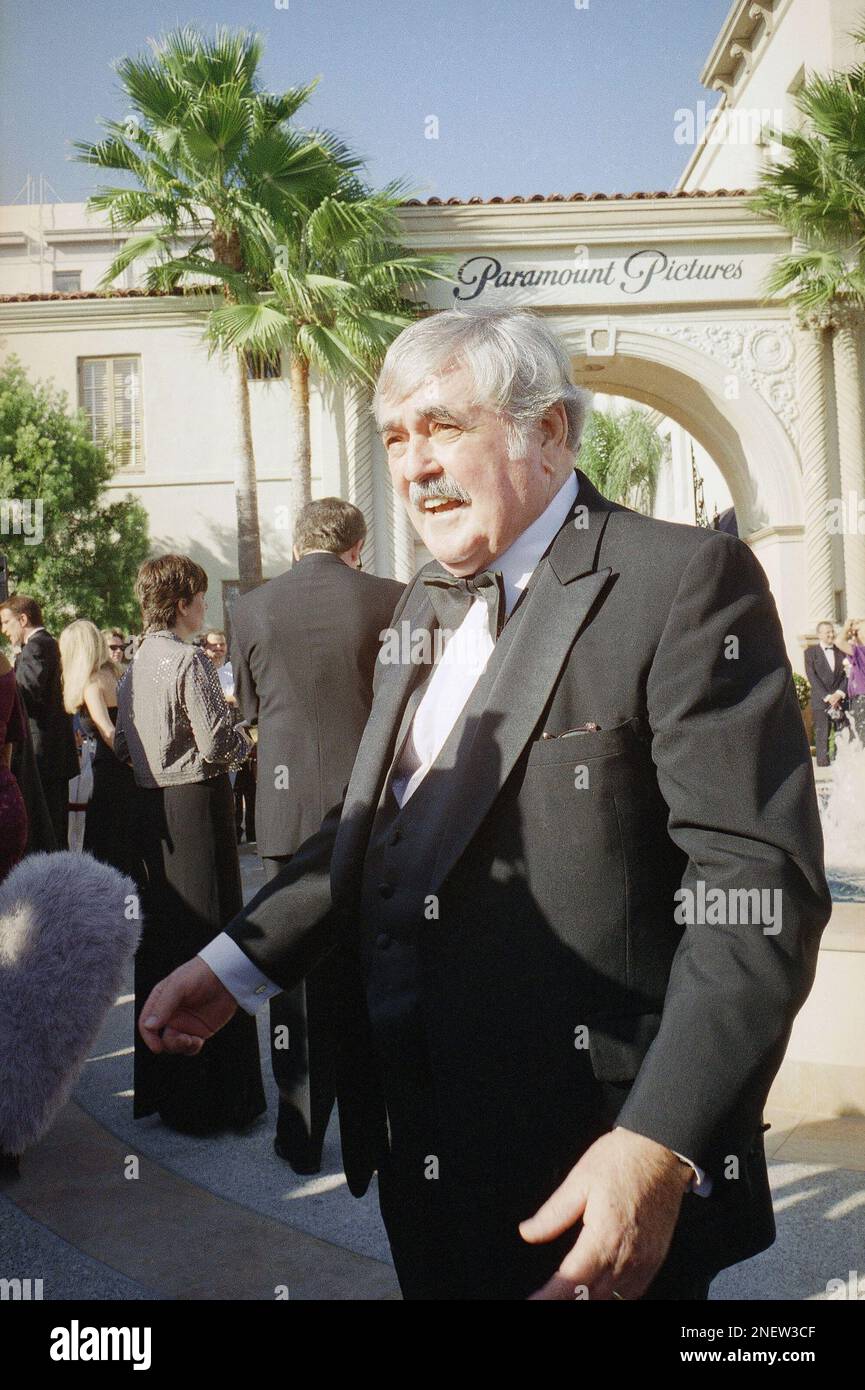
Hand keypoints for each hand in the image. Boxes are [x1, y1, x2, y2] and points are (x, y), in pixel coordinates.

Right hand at [138, 957, 237, 1055]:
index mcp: (160, 1001)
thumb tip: (149, 1026)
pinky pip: (189, 1047)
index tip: (156, 1046)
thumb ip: (163, 1005)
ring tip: (193, 1040)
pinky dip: (191, 1048)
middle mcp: (170, 1014)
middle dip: (169, 1044)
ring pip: (174, 1045)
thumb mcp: (178, 986)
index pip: (146, 1023)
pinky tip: (198, 1041)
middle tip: (182, 1039)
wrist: (227, 976)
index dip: (149, 1036)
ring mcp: (184, 1023)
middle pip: (159, 1038)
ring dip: (181, 1047)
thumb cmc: (200, 974)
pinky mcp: (198, 1031)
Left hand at [519, 1127, 691, 1299]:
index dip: (550, 1297)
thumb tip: (527, 1233)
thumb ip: (553, 1214)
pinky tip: (600, 1292)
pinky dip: (614, 1297)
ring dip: (590, 1300)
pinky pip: (634, 1291)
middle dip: (568, 1300)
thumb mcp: (580, 1180)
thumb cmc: (620, 1160)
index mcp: (604, 1237)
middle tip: (545, 1298)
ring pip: (613, 1298)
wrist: (661, 1150)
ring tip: (569, 1296)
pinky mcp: (656, 1258)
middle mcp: (627, 1256)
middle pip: (592, 1296)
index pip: (572, 1281)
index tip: (533, 1301)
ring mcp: (645, 1260)